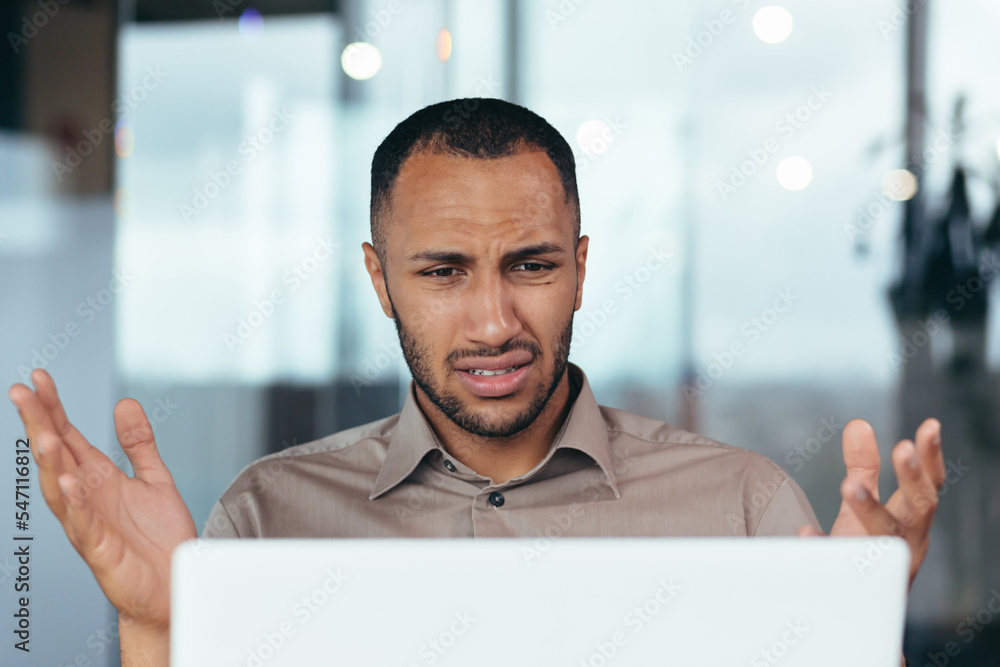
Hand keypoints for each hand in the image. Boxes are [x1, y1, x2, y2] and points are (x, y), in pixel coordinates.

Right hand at [8, 369, 196, 630]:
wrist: (172, 584)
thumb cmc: (158, 539)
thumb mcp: (153, 478)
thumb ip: (138, 443)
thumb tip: (126, 403)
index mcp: (97, 479)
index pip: (67, 437)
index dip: (52, 408)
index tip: (38, 378)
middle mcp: (87, 498)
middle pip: (55, 456)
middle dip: (39, 424)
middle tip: (21, 392)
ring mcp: (89, 524)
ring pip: (60, 490)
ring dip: (50, 462)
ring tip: (44, 434)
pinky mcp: (102, 550)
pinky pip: (84, 524)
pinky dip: (75, 503)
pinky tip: (69, 481)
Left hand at [798, 417, 943, 589]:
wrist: (856, 608)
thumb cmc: (866, 546)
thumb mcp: (865, 503)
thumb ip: (863, 467)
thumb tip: (858, 424)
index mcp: (912, 522)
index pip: (929, 486)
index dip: (931, 458)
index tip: (930, 426)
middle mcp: (907, 543)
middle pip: (918, 510)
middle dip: (912, 479)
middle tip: (902, 448)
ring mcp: (884, 567)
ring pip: (885, 540)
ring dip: (869, 511)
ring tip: (848, 484)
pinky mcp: (854, 588)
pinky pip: (840, 569)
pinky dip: (822, 548)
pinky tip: (806, 531)